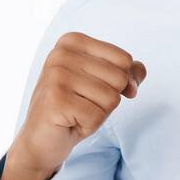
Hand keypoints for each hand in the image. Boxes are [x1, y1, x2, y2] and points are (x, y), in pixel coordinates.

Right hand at [0, 31, 145, 179]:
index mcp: (73, 41)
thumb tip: (137, 76)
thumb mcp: (103, 83)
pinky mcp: (56, 100)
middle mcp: (61, 54)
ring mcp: (56, 76)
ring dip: (99, 113)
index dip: (120, 82)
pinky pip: (97, 116)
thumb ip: (128, 73)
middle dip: (109, 99)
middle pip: (120, 78)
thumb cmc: (75, 106)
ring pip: (111, 98)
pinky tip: (70, 122)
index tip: (94, 89)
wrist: (41, 138)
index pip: (124, 59)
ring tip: (76, 112)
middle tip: (83, 103)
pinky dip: (89, 125)